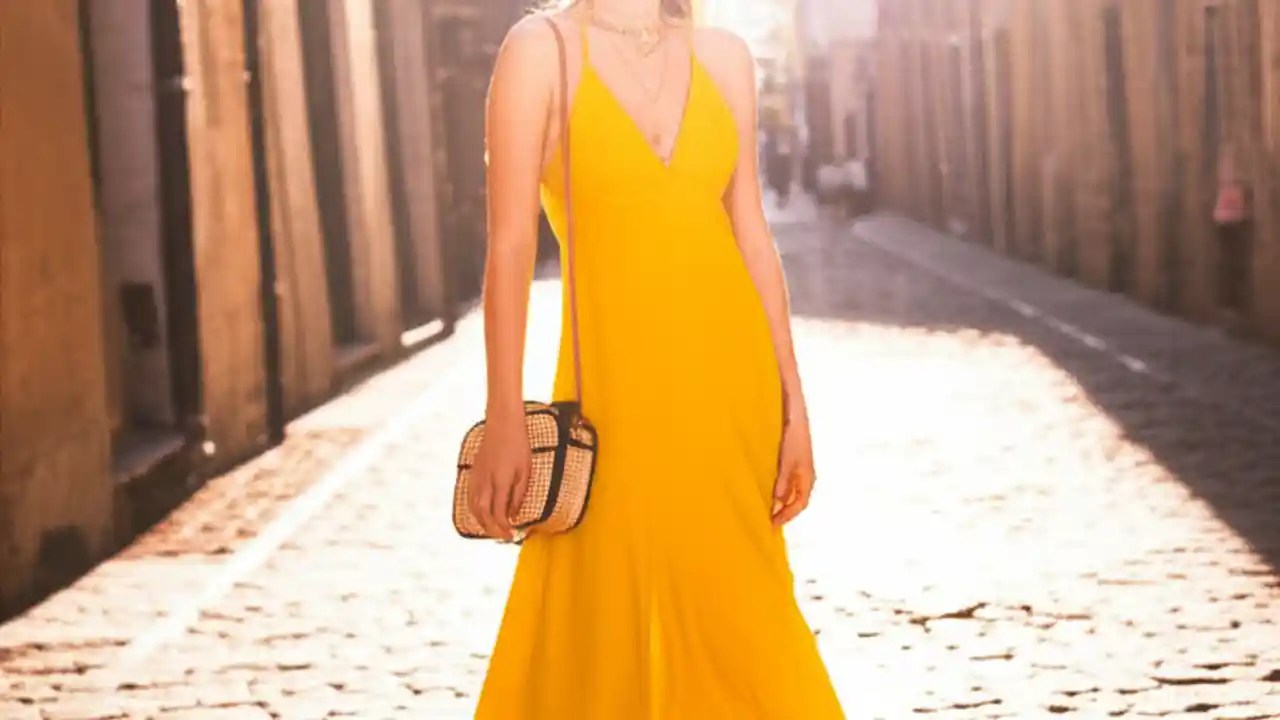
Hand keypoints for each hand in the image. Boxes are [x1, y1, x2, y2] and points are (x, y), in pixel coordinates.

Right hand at [468, 414, 531, 540]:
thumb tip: (515, 514)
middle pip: (483, 514)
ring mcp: (477, 478)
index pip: (499, 513)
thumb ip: (519, 494)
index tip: (512, 534)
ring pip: (474, 507)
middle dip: (492, 529)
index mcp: (500, 482)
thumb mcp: (525, 470)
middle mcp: (485, 482)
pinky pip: (470, 497)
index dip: (504, 528)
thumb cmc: (518, 445)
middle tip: (503, 537)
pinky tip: (482, 514)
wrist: (502, 424)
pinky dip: (475, 510)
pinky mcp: (473, 473)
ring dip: (483, 522)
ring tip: (493, 529)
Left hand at [772, 409, 815, 527]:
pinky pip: (790, 483)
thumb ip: (782, 484)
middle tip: (771, 521)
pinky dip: (782, 491)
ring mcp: (801, 469)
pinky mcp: (794, 461)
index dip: (787, 516)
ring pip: (794, 492)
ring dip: (783, 502)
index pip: (799, 504)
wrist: (795, 417)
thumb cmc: (793, 438)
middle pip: (798, 500)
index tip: (773, 524)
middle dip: (786, 512)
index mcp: (807, 478)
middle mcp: (806, 476)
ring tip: (770, 510)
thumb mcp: (785, 464)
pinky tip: (772, 491)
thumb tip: (778, 504)